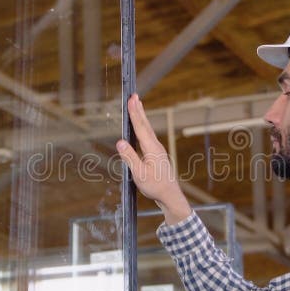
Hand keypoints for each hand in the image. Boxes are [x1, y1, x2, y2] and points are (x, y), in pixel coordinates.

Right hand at [116, 94, 191, 224]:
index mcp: (151, 148)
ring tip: (137, 104)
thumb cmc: (155, 186)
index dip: (134, 112)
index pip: (140, 127)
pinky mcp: (156, 153)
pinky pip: (148, 135)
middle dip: (138, 109)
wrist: (169, 195)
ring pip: (147, 128)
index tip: (131, 99)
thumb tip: (120, 142)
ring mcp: (157, 149)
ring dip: (141, 115)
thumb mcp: (139, 173)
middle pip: (145, 124)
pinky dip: (143, 125)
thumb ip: (130, 157)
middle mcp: (155, 145)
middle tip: (134, 95)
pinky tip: (141, 125)